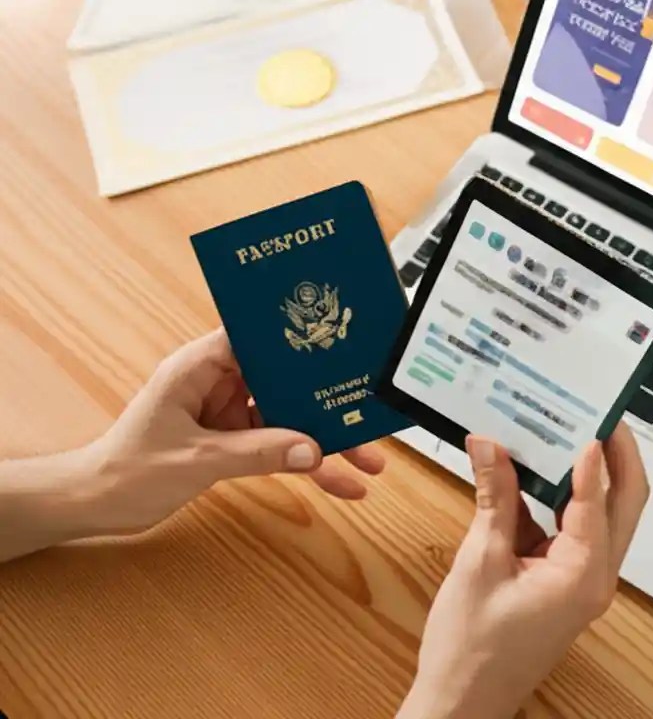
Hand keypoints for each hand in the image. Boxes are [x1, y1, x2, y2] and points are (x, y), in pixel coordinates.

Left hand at [86, 328, 384, 534]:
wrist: (97, 506)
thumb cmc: (125, 471)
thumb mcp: (196, 460)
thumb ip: (256, 453)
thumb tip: (311, 450)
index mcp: (200, 367)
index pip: (255, 336)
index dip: (295, 334)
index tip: (337, 337)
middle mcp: (219, 383)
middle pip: (286, 380)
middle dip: (328, 401)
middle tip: (368, 412)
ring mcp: (230, 412)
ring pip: (292, 417)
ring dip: (328, 439)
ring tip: (368, 462)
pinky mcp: (235, 441)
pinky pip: (282, 446)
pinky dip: (308, 463)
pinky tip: (339, 483)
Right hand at [399, 426, 650, 718]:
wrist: (463, 703)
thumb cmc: (470, 646)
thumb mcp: (479, 562)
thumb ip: (493, 500)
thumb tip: (489, 444)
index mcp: (583, 575)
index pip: (598, 501)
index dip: (594, 457)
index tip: (589, 416)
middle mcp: (596, 577)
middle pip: (624, 504)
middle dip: (618, 457)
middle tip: (602, 413)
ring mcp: (585, 581)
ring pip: (603, 516)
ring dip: (591, 477)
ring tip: (571, 431)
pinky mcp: (567, 583)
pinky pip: (574, 532)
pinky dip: (561, 502)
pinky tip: (533, 473)